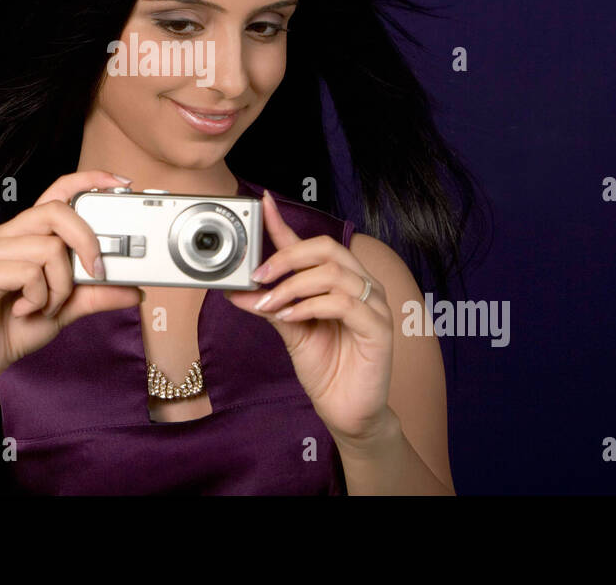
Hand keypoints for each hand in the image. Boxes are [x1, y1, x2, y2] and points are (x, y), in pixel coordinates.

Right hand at [0, 170, 143, 390]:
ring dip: (60, 286)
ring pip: (48, 248)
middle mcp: (9, 233)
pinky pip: (28, 272)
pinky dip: (39, 297)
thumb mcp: (69, 307)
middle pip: (57, 212)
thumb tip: (135, 290)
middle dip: (87, 243)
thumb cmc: (19, 326)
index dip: (89, 180)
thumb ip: (98, 294)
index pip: (58, 191)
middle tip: (96, 274)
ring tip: (47, 304)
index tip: (120, 183)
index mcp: (30, 233)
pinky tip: (26, 310)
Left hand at [224, 189, 394, 444]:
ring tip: (271, 304)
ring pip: (334, 273)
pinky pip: (344, 303)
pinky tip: (292, 317)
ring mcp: (374, 306)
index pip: (313, 244)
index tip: (262, 204)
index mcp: (342, 281)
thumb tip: (237, 289)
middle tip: (259, 275)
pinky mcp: (378, 329)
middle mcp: (361, 286)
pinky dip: (311, 306)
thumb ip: (269, 305)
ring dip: (294, 286)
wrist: (346, 410)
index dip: (286, 223)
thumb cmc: (326, 367)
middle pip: (327, 249)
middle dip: (287, 256)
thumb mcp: (290, 329)